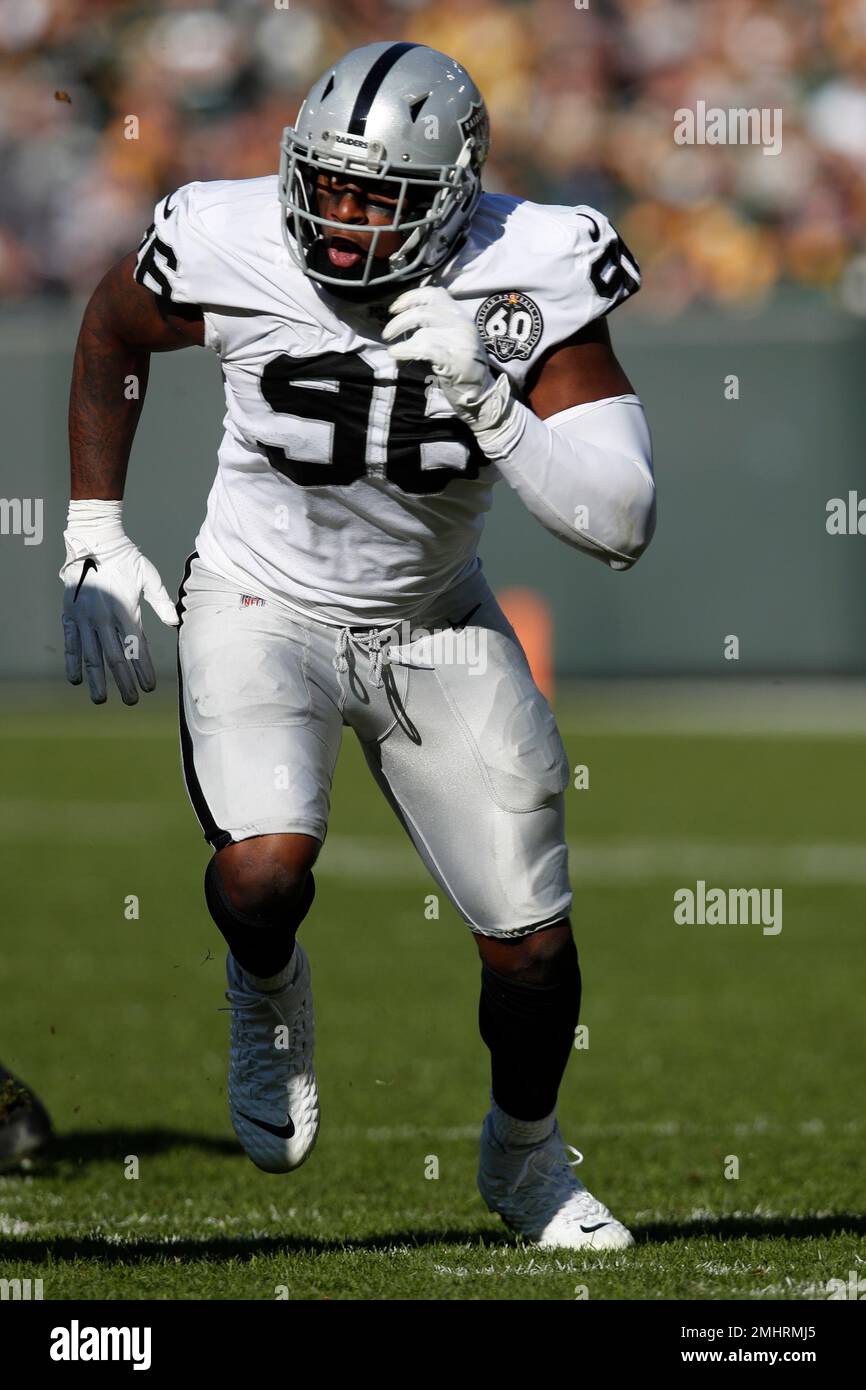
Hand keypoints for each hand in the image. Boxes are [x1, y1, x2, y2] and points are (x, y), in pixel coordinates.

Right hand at [60, 500, 178, 704]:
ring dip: (97, 679)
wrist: (94, 541)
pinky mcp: (70, 614)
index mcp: (126, 611)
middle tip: (131, 701)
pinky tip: (75, 679)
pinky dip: (72, 661)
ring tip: (101, 699)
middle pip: (115, 657)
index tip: (149, 687)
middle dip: (123, 682)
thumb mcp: (149, 576)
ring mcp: (85, 617)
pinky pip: (70, 642)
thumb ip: (162, 601)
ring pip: (91, 654)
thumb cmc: (126, 560)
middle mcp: (104, 618)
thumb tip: (176, 622)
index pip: (137, 648)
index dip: (143, 669)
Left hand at [383, 286, 508, 427]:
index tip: (394, 307)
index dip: (410, 297)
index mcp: (461, 315)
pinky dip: (404, 350)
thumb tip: (408, 314)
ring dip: (401, 337)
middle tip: (387, 333)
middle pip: (423, 310)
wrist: (481, 394)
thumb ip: (440, 323)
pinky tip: (396, 354)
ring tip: (393, 349)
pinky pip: (422, 347)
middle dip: (399, 320)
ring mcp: (459, 340)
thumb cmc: (463, 369)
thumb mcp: (456, 338)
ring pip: (421, 329)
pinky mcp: (453, 357)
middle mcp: (462, 323)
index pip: (434, 294)